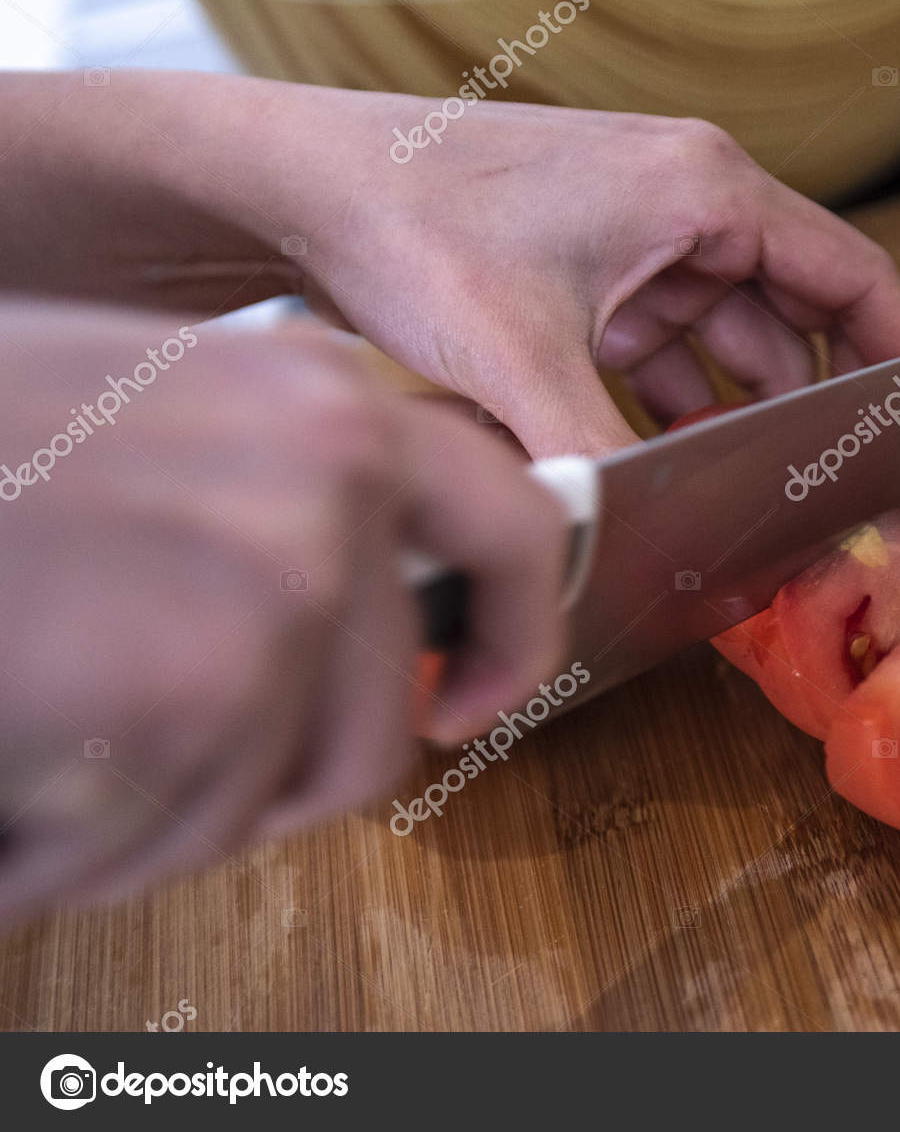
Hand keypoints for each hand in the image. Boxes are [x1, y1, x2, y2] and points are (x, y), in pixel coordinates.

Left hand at [0, 72, 899, 456]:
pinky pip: (667, 344)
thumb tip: (632, 564)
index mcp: (705, 192)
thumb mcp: (521, 363)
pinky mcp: (593, 267)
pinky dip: (676, 400)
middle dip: (813, 407)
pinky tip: (675, 463)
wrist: (300, 186)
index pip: (850, 275)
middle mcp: (686, 202)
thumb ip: (595, 469)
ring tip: (759, 498)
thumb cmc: (413, 228)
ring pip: (728, 338)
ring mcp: (638, 235)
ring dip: (738, 413)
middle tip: (838, 493)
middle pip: (795, 317)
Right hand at [0, 301, 566, 925]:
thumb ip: (277, 491)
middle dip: (288, 774)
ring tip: (51, 733)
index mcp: (324, 394)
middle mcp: (331, 471)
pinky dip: (87, 842)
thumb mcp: (148, 421)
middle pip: (387, 712)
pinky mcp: (203, 678)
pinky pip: (185, 832)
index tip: (472, 697)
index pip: (507, 520)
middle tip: (175, 770)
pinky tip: (15, 762)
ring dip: (165, 806)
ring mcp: (280, 575)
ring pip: (287, 788)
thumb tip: (372, 605)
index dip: (512, 627)